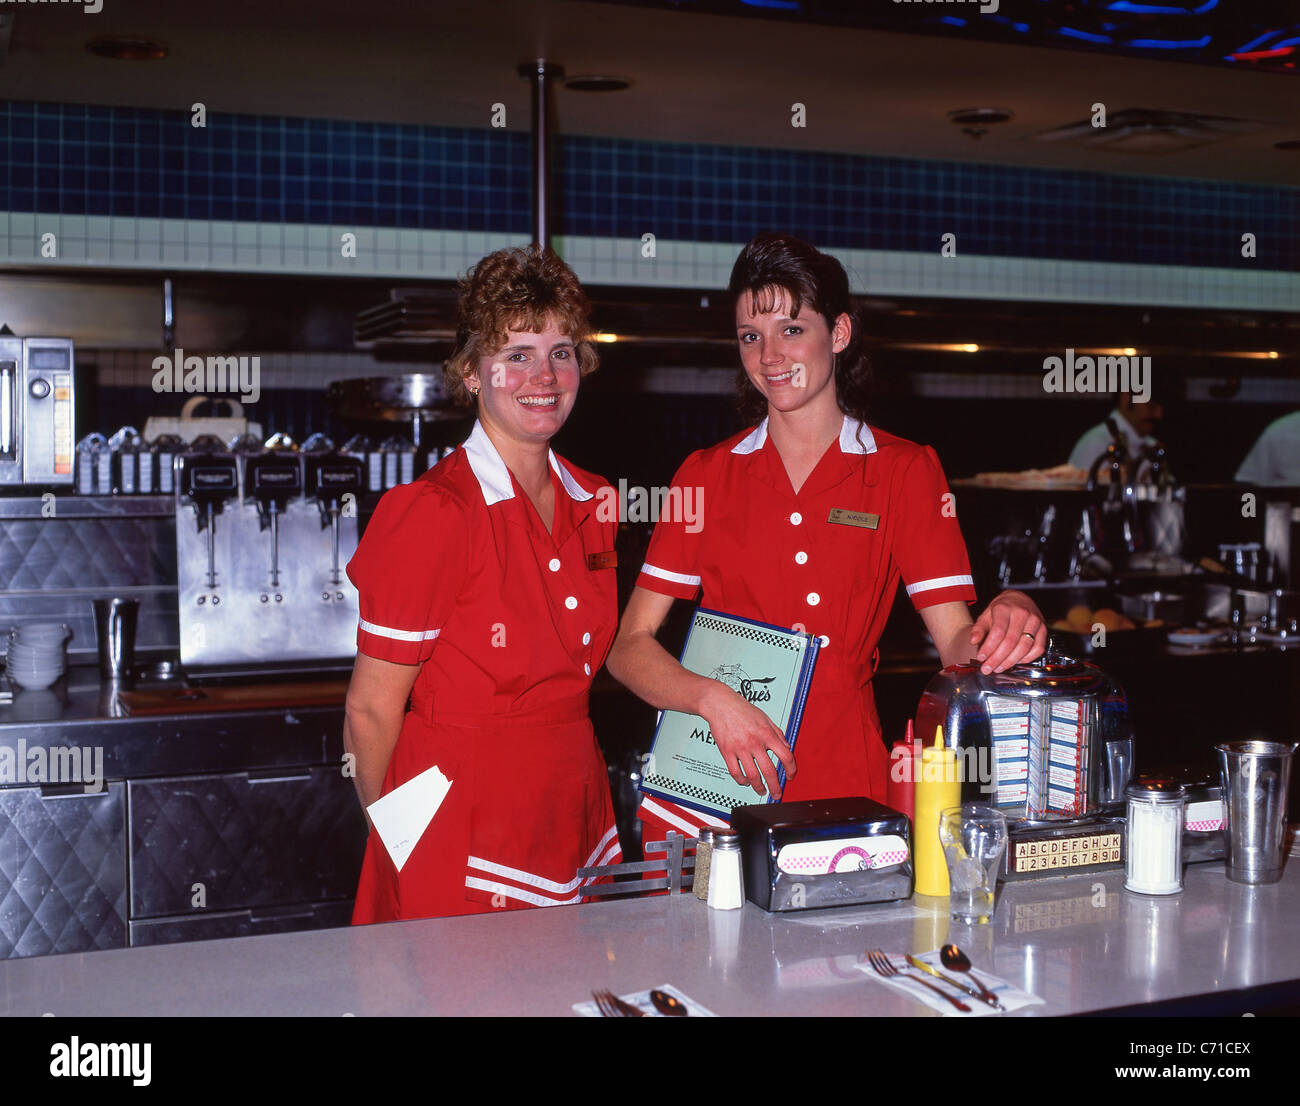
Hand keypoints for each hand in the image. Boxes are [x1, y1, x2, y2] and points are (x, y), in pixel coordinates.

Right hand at [699, 680, 795, 798]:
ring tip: (761, 791)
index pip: (785, 756)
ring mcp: (740, 748)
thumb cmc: (742, 709)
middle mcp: (755, 743)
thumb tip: (786, 747)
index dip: (791, 769)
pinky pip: (735, 772)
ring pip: (752, 775)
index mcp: (766, 734)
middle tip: (776, 794)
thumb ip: (778, 734)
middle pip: (769, 771)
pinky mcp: (727, 751)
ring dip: (758, 787)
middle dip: (775, 786)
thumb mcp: (766, 718)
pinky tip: (745, 781)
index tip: (790, 776)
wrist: (720, 704)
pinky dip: (741, 780)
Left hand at [970, 590, 1045, 673]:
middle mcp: (1022, 613)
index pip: (997, 632)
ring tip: (998, 668)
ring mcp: (1035, 621)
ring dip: (1010, 662)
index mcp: (1005, 608)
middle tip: (988, 668)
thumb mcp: (986, 615)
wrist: (1019, 599)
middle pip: (1010, 642)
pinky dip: (1026, 659)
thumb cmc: (1001, 609)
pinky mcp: (1043, 629)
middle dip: (997, 659)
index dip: (988, 648)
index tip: (981, 658)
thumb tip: (973, 641)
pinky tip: (1015, 662)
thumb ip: (979, 628)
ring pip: (1024, 647)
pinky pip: (1038, 649)